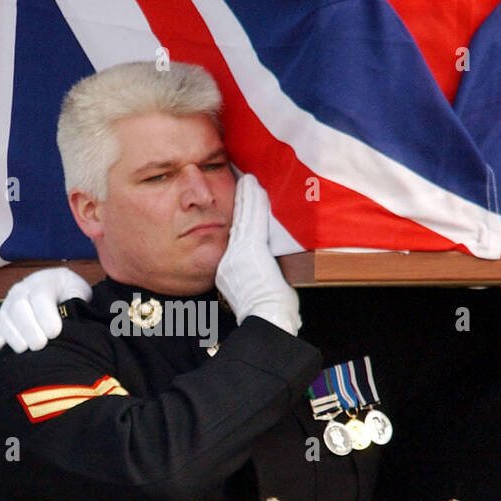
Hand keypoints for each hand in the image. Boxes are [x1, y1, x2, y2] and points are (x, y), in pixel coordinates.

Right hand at [0, 268, 92, 352]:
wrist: (58, 288)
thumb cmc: (70, 292)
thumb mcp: (78, 290)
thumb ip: (77, 298)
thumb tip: (72, 310)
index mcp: (44, 281)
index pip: (40, 296)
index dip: (46, 316)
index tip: (55, 333)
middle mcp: (22, 289)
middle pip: (18, 306)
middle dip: (28, 328)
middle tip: (40, 345)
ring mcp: (9, 303)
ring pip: (3, 317)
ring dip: (13, 335)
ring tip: (25, 349)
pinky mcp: (2, 317)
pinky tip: (2, 346)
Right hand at [215, 174, 299, 335]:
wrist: (268, 320)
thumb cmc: (270, 314)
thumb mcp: (259, 294)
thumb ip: (259, 277)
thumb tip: (272, 269)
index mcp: (228, 272)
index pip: (234, 239)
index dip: (238, 219)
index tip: (240, 205)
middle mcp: (229, 261)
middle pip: (235, 224)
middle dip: (240, 203)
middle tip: (242, 181)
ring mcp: (237, 253)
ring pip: (242, 218)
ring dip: (246, 196)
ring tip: (247, 179)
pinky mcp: (250, 248)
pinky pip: (252, 217)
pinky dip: (252, 199)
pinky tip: (253, 185)